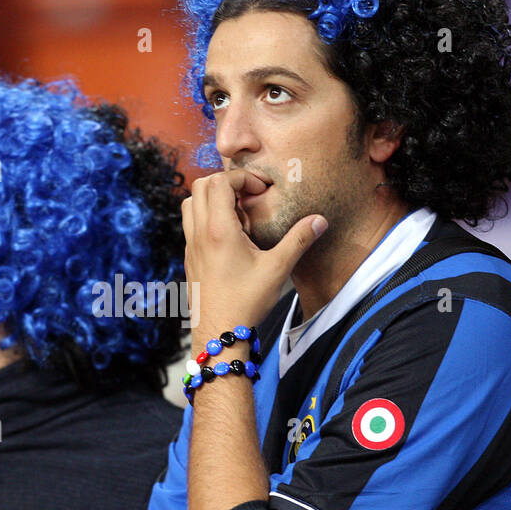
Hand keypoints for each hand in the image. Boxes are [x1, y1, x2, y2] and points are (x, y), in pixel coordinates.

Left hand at [182, 170, 326, 334]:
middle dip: (226, 182)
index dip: (242, 178)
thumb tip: (319, 220)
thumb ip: (299, 240)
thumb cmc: (246, 301)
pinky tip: (230, 235)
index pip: (220, 182)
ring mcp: (191, 245)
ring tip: (238, 214)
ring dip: (212, 198)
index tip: (261, 191)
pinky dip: (206, 216)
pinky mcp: (190, 257)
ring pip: (191, 203)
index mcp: (218, 229)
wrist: (219, 331)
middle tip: (249, 197)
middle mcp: (199, 233)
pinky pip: (191, 223)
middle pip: (200, 185)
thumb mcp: (277, 268)